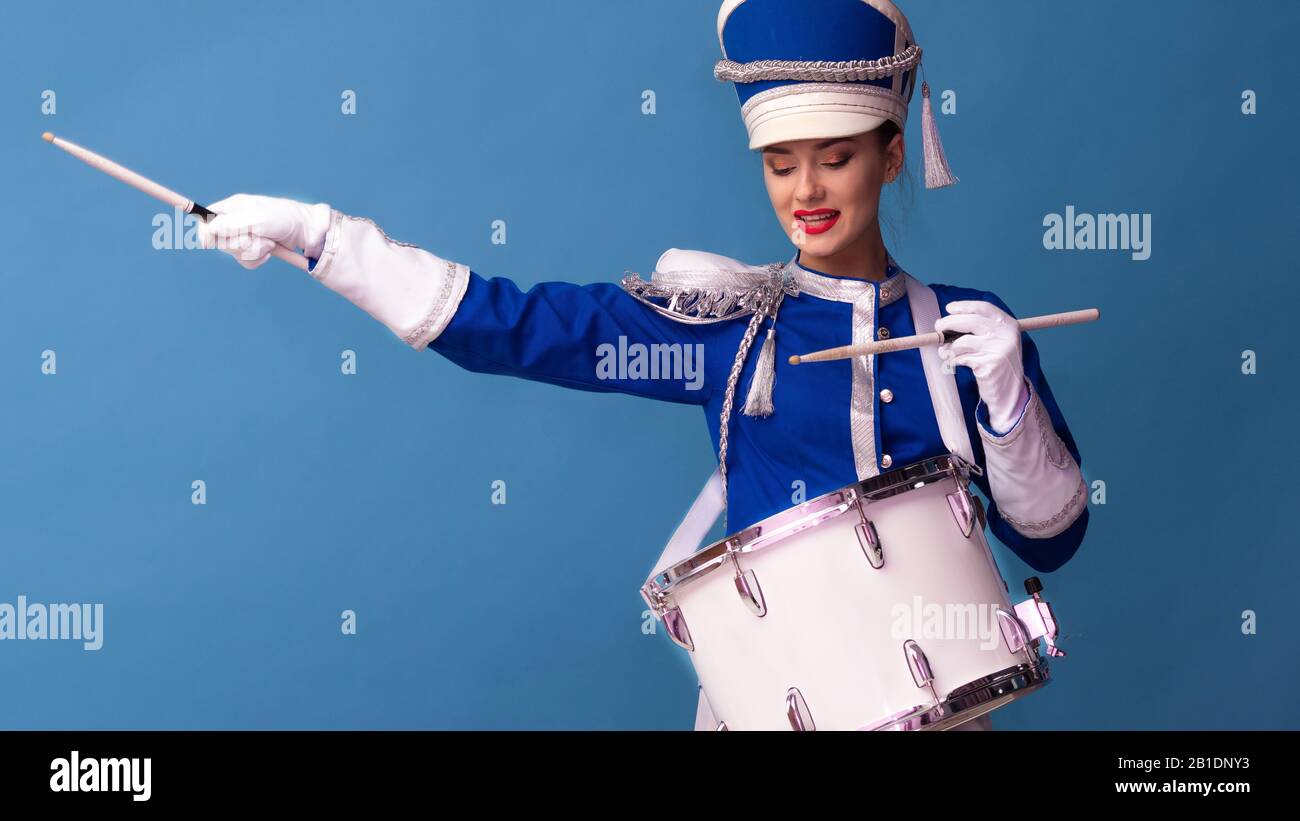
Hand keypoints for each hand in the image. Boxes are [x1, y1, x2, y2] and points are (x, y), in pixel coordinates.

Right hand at [196, 193, 331, 269]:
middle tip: (258, 238)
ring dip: (253, 251)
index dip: (205, 232)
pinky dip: (258, 259)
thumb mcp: (258, 219)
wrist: (307, 231)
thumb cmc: (284, 219)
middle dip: (240, 243)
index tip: (210, 242)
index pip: (206, 220)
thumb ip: (233, 225)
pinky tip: (270, 251)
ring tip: (269, 243)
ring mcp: (245, 235)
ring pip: (233, 253)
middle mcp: (235, 221)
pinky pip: (246, 261)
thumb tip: (210, 230)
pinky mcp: (254, 248)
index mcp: (232, 207)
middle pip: (219, 241)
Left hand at [934, 299, 1028, 432]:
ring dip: (947, 347)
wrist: (1010, 392)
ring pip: (961, 342)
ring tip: (945, 352)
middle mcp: (1005, 335)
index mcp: (1008, 325)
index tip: (949, 308)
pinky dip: (953, 360)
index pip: (984, 308)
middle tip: (938, 328)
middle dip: (948, 323)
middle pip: (970, 321)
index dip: (964, 306)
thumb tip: (949, 319)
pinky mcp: (989, 365)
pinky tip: (954, 363)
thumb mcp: (996, 341)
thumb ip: (980, 329)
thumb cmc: (997, 363)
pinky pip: (961, 358)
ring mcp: (998, 350)